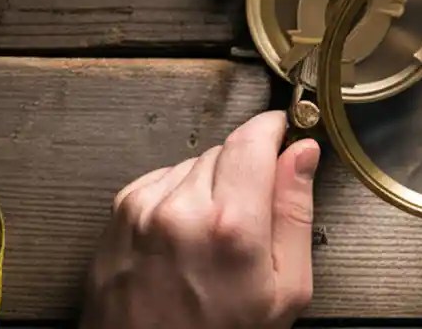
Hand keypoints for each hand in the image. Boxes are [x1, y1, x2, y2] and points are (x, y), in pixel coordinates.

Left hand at [80, 111, 320, 328]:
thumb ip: (295, 212)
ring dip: (210, 185)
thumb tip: (303, 154)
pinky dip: (178, 198)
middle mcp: (180, 208)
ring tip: (213, 236)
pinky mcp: (119, 214)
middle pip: (225, 150)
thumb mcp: (284, 291)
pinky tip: (185, 238)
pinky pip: (162, 181)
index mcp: (230, 225)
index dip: (274, 130)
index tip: (284, 134)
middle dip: (245, 170)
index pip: (254, 139)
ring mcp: (143, 209)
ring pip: (193, 164)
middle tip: (251, 218)